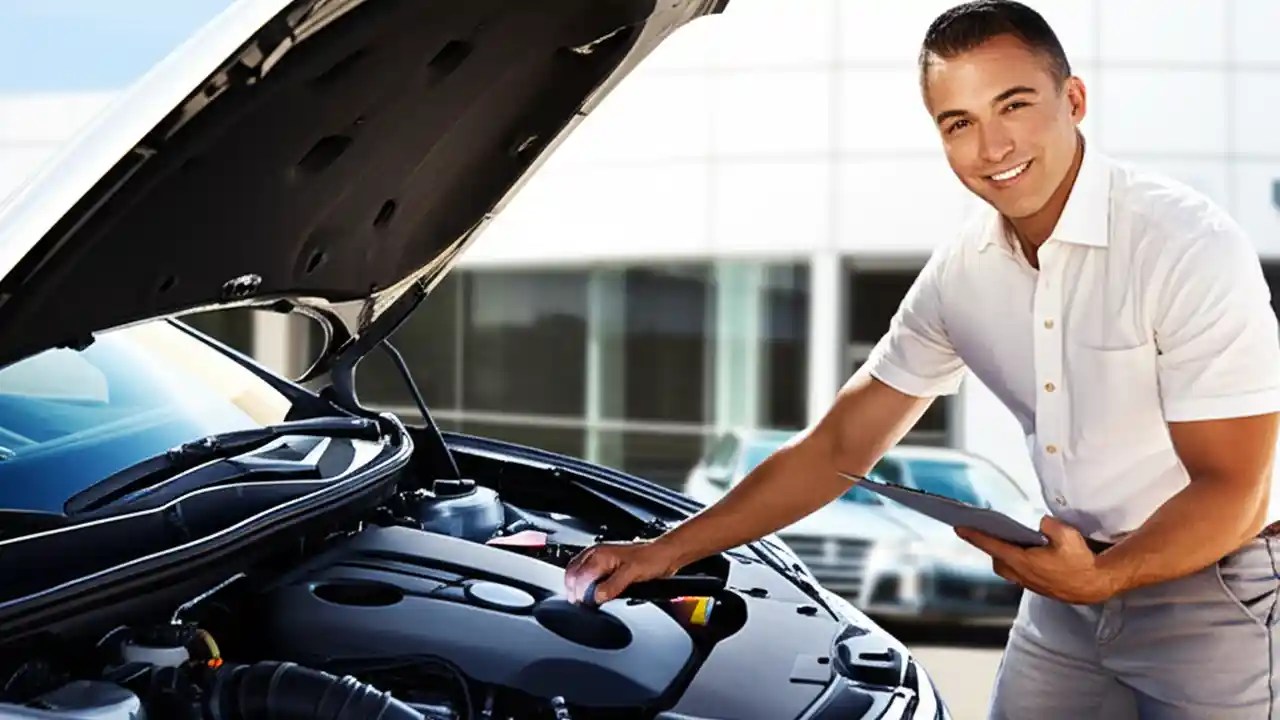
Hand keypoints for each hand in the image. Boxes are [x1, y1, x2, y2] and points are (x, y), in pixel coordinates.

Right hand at [563, 539, 680, 605]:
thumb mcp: (631, 574)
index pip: (578, 577)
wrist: (664, 555)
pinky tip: (591, 595)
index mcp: (599, 555)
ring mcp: (599, 559)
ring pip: (577, 573)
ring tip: (583, 602)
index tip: (585, 606)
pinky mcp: (605, 565)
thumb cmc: (651, 559)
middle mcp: (596, 555)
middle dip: (573, 591)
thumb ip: (612, 585)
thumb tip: (596, 597)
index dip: (579, 594)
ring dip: (577, 588)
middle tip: (581, 606)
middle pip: (572, 574)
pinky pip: (586, 574)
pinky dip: (584, 585)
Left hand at [955, 516, 1118, 604]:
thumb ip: (1050, 525)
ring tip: (1008, 543)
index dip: (974, 536)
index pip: (992, 546)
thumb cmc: (1082, 561)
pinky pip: (1020, 576)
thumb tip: (1041, 524)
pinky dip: (1017, 565)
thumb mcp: (1067, 535)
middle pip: (997, 561)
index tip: (959, 528)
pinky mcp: (1040, 588)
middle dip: (990, 547)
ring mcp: (1031, 584)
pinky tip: (1028, 556)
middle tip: (985, 533)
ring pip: (1008, 570)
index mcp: (1024, 561)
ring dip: (1004, 557)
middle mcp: (1023, 575)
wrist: (1097, 585)